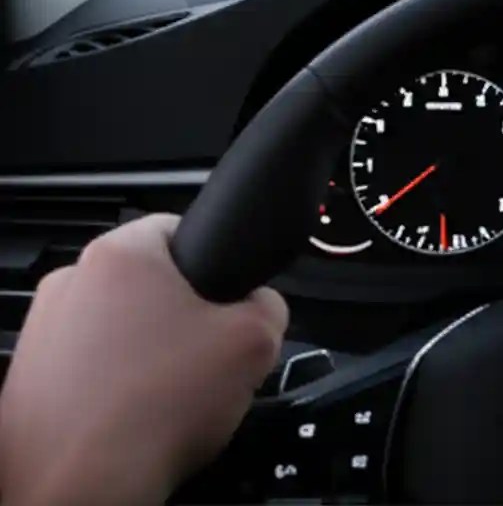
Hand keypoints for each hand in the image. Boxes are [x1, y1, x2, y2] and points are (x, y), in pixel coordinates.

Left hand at [0, 214, 287, 505]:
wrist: (80, 486)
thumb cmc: (158, 406)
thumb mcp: (255, 342)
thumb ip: (270, 305)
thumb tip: (260, 304)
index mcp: (121, 254)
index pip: (179, 226)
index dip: (216, 263)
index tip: (229, 301)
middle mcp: (69, 281)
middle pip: (149, 283)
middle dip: (183, 315)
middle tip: (210, 355)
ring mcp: (41, 329)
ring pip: (119, 327)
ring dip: (147, 351)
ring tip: (171, 394)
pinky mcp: (29, 376)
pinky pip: (90, 365)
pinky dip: (115, 384)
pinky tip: (137, 415)